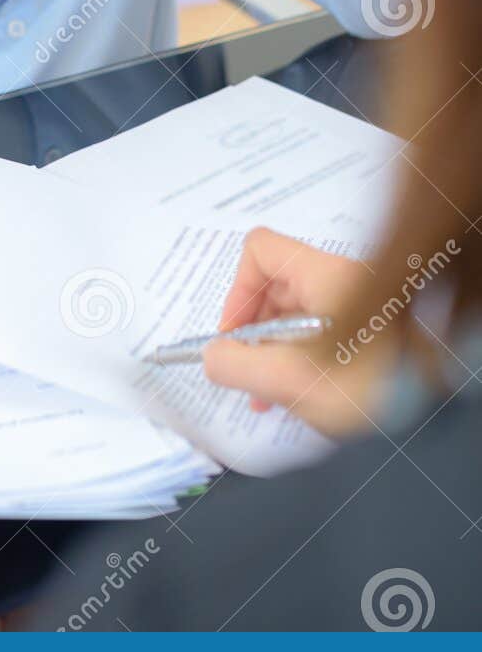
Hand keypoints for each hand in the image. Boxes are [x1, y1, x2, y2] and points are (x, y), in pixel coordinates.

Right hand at [202, 226, 381, 436]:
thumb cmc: (374, 384)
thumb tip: (212, 356)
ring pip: (299, 316)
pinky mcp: (372, 333)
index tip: (235, 337)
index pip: (260, 252)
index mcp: (321, 276)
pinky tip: (303, 399)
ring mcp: (358, 307)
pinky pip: (322, 335)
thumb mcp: (293, 380)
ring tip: (272, 397)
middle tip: (250, 373)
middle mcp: (339, 282)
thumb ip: (241, 366)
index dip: (237, 291)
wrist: (438, 400)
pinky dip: (304, 361)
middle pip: (276, 287)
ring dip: (277, 353)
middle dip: (254, 332)